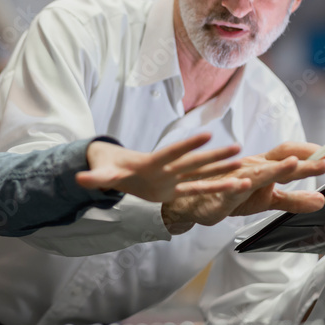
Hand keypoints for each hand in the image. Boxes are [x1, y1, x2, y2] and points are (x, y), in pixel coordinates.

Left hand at [78, 134, 251, 203]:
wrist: (118, 166)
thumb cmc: (110, 167)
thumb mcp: (102, 174)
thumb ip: (94, 178)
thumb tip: (78, 179)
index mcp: (152, 163)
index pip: (171, 153)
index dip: (187, 145)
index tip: (207, 135)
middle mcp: (168, 168)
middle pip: (194, 161)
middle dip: (215, 156)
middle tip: (239, 148)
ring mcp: (174, 177)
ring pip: (202, 173)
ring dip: (222, 170)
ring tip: (246, 166)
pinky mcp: (176, 188)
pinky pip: (199, 188)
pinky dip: (216, 188)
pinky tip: (236, 186)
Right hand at [161, 141, 324, 234]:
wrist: (193, 202)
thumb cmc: (231, 194)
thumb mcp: (267, 200)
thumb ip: (293, 200)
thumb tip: (322, 200)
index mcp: (261, 167)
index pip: (286, 154)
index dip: (307, 153)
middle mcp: (249, 169)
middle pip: (277, 162)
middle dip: (300, 162)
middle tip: (322, 162)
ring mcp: (234, 181)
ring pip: (255, 173)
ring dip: (274, 169)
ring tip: (292, 164)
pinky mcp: (219, 196)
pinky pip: (227, 190)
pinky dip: (236, 186)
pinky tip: (246, 184)